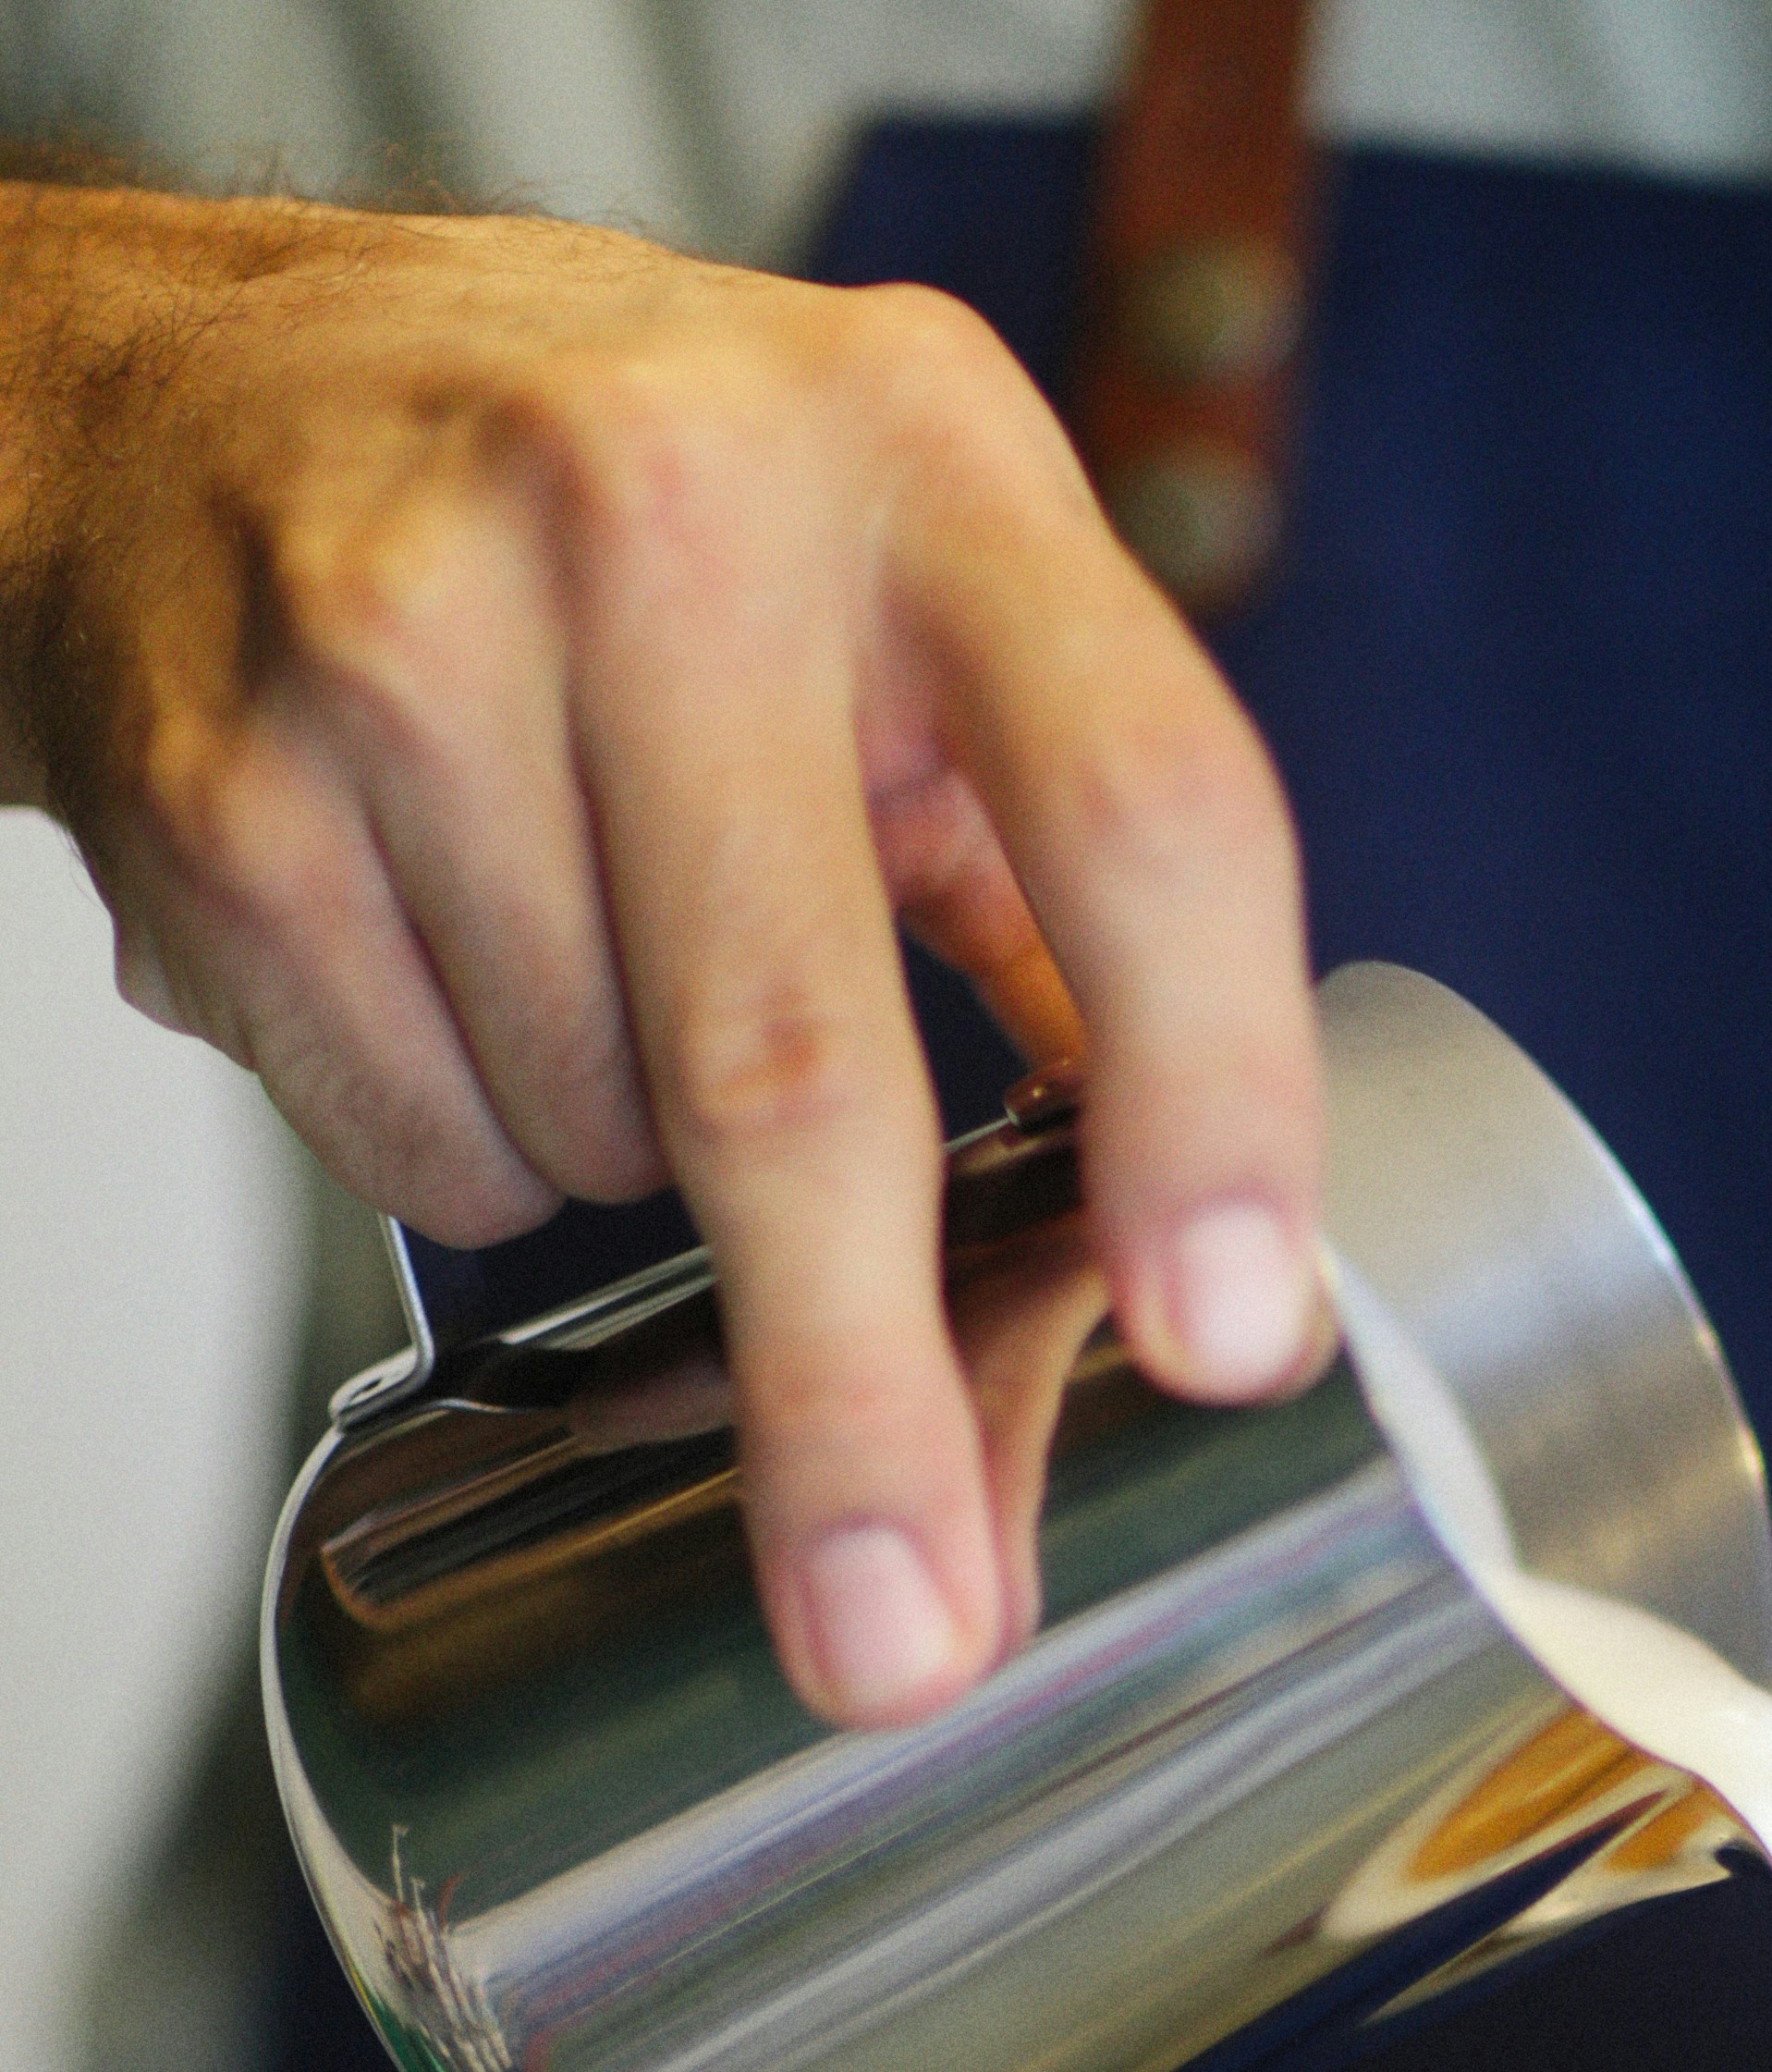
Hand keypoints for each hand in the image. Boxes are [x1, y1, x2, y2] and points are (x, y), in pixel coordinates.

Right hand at [0, 178, 1322, 1718]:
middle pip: (804, 1057)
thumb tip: (1205, 1295)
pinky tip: (445, 966)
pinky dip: (471, 1143)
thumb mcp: (920, 604)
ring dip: (632, 1175)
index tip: (1225, 1340)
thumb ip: (1075, 915)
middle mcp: (674, 506)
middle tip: (908, 1633)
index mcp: (931, 466)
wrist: (204, 397)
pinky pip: (421, 1141)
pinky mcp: (231, 780)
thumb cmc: (638, 536)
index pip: (1138, 808)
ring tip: (593, 976)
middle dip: (860, 1397)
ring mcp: (418, 630)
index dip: (1205, 1098)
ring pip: (601, 1132)